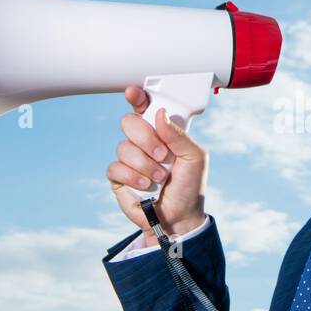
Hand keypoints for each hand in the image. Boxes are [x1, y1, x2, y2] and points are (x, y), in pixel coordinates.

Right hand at [106, 86, 208, 245]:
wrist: (179, 217)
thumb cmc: (189, 186)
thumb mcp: (195, 158)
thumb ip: (179, 135)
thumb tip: (160, 114)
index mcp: (161, 132)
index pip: (144, 107)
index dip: (137, 97)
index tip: (133, 93)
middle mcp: (143, 142)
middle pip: (129, 122)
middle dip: (146, 139)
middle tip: (162, 155)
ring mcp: (129, 159)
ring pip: (123, 147)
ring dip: (145, 165)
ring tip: (160, 178)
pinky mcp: (118, 177)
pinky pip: (115, 167)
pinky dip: (133, 177)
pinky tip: (145, 186)